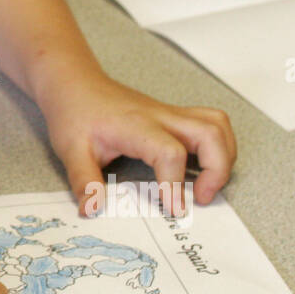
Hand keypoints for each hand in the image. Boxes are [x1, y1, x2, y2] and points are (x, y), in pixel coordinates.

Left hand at [40, 74, 236, 216]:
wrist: (75, 84)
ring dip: (224, 155)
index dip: (175, 183)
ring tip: (207, 185)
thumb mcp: (70, 150)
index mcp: (136, 125)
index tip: (173, 209)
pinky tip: (202, 168)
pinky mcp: (174, 117)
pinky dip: (217, 146)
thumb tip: (92, 209)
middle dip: (218, 168)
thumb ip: (84, 180)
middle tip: (202, 198)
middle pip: (209, 131)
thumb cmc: (75, 113)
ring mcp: (170, 114)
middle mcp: (160, 116)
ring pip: (217, 123)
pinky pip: (209, 124)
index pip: (169, 152)